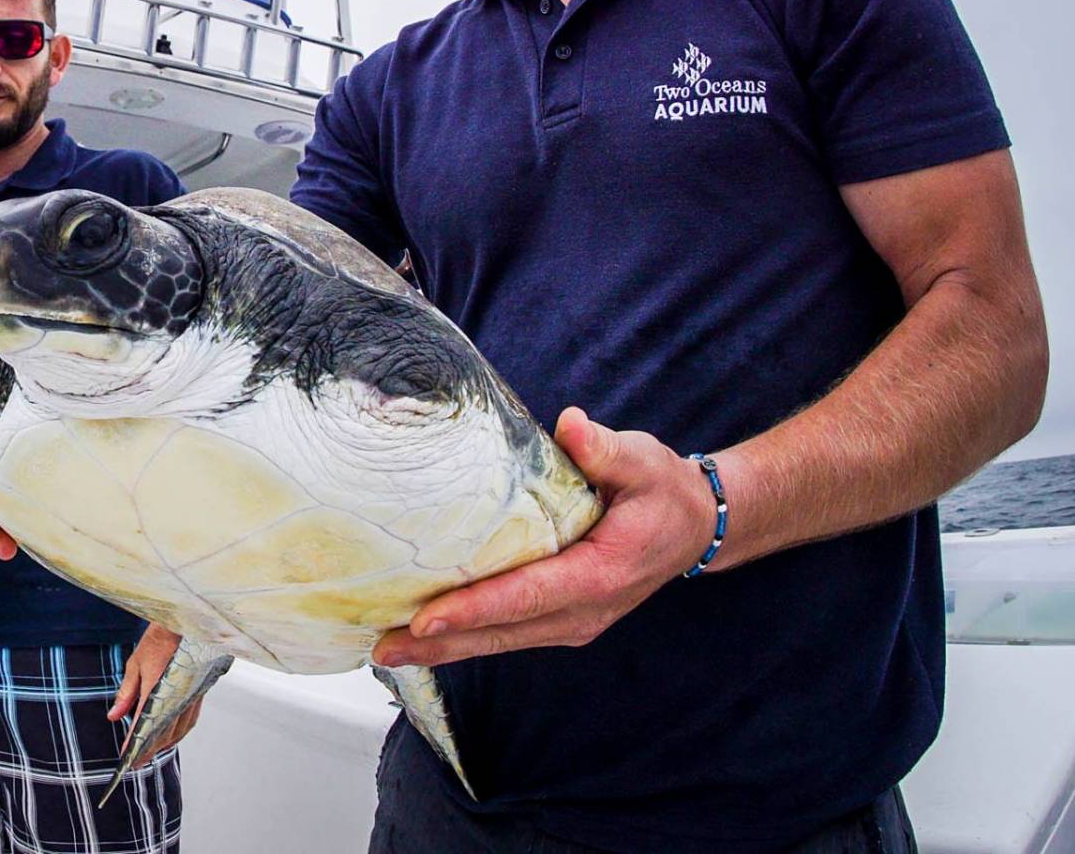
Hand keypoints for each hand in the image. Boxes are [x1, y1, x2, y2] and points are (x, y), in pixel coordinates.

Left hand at [107, 625, 202, 750]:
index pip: (144, 723)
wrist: (183, 624)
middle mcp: (176, 696)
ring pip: (179, 729)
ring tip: (152, 752)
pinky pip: (190, 720)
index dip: (134, 743)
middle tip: (137, 760)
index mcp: (157, 688)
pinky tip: (172, 736)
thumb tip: (114, 717)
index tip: (126, 756)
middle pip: (163, 733)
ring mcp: (190, 696)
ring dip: (165, 743)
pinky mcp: (198, 693)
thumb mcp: (135, 665)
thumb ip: (126, 694)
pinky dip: (180, 732)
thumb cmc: (157, 642)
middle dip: (149, 749)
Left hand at [372, 408, 719, 666]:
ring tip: (386, 648)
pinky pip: (507, 633)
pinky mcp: (560, 619)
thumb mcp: (643, 462)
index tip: (426, 619)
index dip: (474, 609)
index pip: (527, 596)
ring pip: (500, 640)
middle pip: (502, 632)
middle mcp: (583, 611)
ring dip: (445, 648)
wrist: (692, 527)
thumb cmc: (661, 489)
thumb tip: (572, 426)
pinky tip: (423, 636)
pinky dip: (466, 637)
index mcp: (600, 575)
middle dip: (440, 643)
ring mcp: (572, 622)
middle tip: (382, 647)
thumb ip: (606, 449)